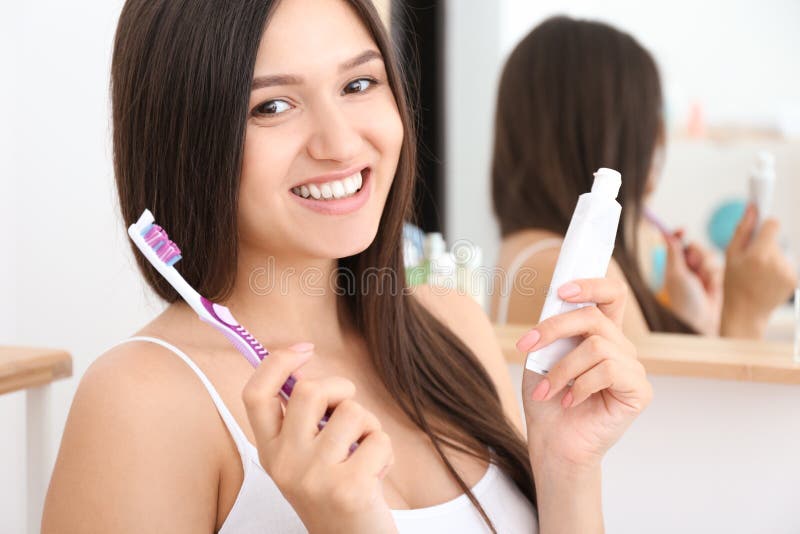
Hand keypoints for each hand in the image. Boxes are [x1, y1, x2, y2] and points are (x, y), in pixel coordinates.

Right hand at [242, 343, 396, 533]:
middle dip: (341, 389)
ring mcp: (315, 477)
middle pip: (310, 391)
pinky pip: (378, 438)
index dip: (277, 362)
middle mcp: (284, 463)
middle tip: (349, 411)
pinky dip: (384, 450)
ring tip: (363, 452)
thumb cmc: (333, 489)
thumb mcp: (305, 455)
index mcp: (269, 451)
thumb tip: (301, 359)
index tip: (304, 349)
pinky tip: (375, 473)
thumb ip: (301, 417)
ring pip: (351, 412)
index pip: (256, 394)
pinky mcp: (349, 488)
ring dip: (368, 425)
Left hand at [516, 278, 652, 471]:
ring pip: (596, 346)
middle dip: (554, 329)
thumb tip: (555, 304)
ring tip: (548, 390)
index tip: (561, 291)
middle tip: (527, 345)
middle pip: (593, 317)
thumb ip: (552, 331)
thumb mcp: (542, 357)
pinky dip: (580, 385)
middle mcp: (620, 347)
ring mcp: (632, 368)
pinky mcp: (639, 390)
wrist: (552, 443)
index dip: (591, 285)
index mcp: (600, 335)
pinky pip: (608, 370)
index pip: (611, 295)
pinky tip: (569, 401)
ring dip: (562, 369)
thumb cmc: (547, 401)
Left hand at [662, 229, 722, 334]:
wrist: (703, 321)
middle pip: (696, 247)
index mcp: (673, 266)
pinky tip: (711, 289)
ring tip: (702, 284)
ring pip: (709, 257)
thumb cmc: (684, 301)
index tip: (683, 229)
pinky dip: (715, 276)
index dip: (678, 235)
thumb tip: (668, 235)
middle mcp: (686, 268)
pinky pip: (718, 267)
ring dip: (707, 268)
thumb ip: (674, 254)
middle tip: (694, 268)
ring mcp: (700, 274)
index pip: (675, 244)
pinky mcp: (714, 280)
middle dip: (697, 255)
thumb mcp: (677, 275)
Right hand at [722, 204, 797, 338]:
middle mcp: (777, 262)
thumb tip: (752, 208)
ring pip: (780, 253)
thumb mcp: (730, 255)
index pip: (773, 224)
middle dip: (763, 244)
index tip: (763, 217)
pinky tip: (766, 281)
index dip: (766, 223)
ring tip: (757, 274)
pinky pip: (786, 265)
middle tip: (750, 260)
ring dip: (770, 258)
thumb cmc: (733, 283)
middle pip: (775, 240)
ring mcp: (788, 272)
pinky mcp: (794, 279)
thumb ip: (742, 230)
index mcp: (759, 254)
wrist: (746, 313)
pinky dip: (777, 269)